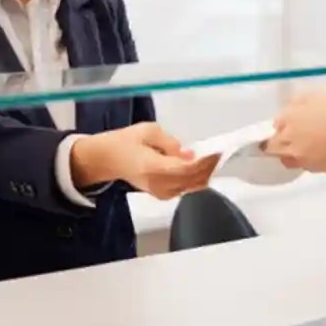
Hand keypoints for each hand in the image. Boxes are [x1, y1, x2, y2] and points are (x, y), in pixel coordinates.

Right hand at [72, 123, 218, 199]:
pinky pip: (183, 189)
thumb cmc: (124, 141)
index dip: (204, 162)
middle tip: (219, 154)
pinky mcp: (159, 194)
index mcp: (153, 167)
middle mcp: (158, 183)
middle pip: (190, 180)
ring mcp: (158, 192)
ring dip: (203, 175)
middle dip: (208, 168)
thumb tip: (188, 154)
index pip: (185, 169)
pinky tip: (201, 171)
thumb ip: (169, 143)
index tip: (217, 151)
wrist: (106, 159)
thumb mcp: (147, 131)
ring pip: (189, 187)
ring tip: (213, 160)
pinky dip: (194, 181)